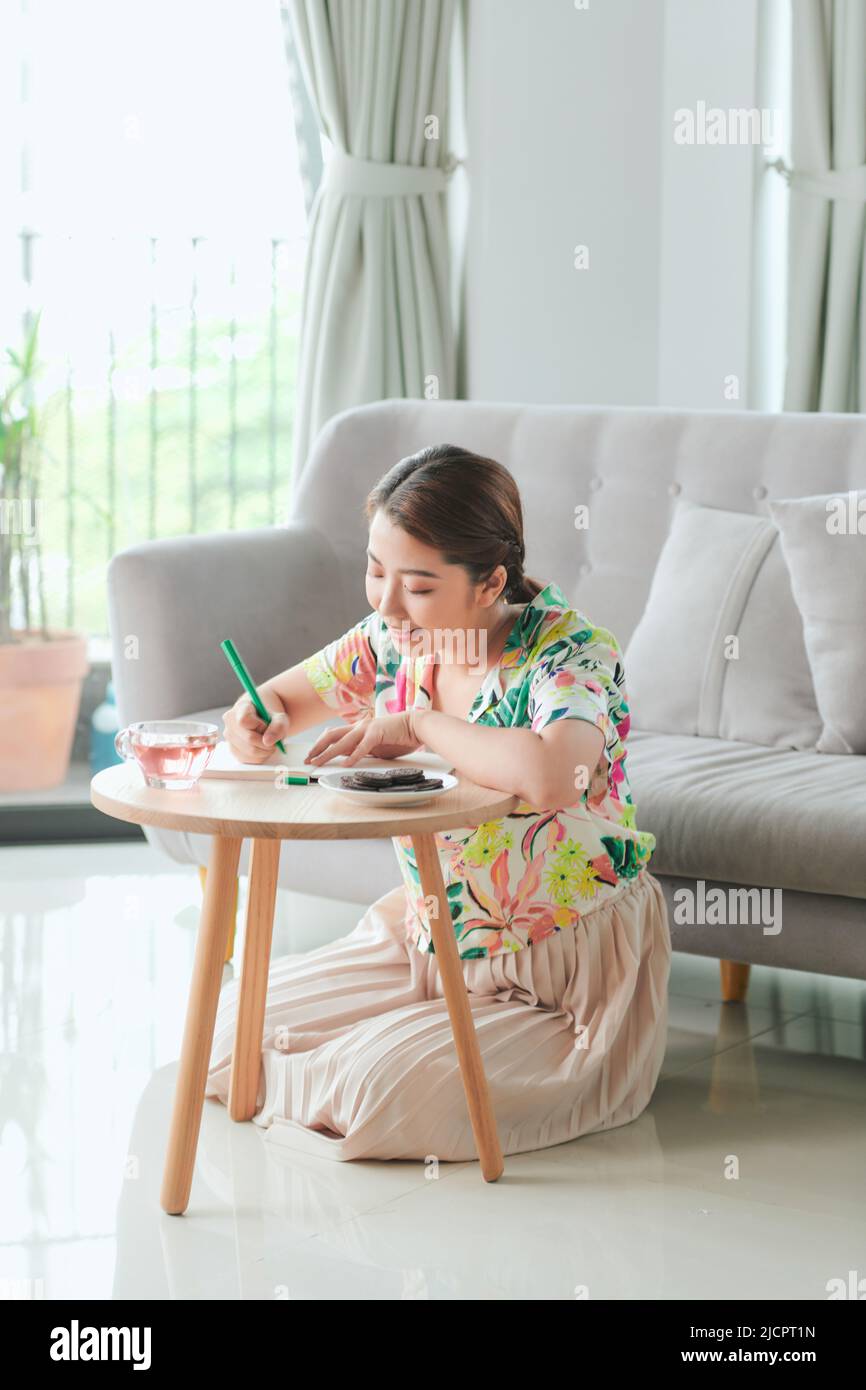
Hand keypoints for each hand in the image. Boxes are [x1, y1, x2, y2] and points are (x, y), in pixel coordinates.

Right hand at [222, 694, 290, 763]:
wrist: (265, 720)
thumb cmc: (271, 716)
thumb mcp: (280, 717)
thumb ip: (278, 726)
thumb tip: (268, 742)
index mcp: (240, 708)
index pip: (244, 721)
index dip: (260, 726)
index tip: (267, 725)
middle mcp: (230, 722)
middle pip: (249, 739)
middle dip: (266, 742)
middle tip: (274, 740)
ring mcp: (229, 737)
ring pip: (249, 752)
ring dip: (264, 751)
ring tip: (269, 743)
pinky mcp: (232, 750)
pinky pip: (247, 759)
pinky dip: (259, 757)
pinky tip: (262, 748)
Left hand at [304, 711, 421, 766]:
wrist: (416, 726)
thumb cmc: (398, 737)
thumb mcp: (375, 746)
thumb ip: (361, 750)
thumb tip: (347, 758)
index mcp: (358, 729)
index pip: (333, 736)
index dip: (320, 745)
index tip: (311, 756)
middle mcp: (359, 727)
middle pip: (331, 736)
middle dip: (317, 748)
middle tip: (307, 759)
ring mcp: (367, 729)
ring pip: (341, 741)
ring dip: (328, 753)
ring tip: (318, 762)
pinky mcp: (377, 733)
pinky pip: (362, 746)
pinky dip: (353, 756)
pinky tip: (346, 764)